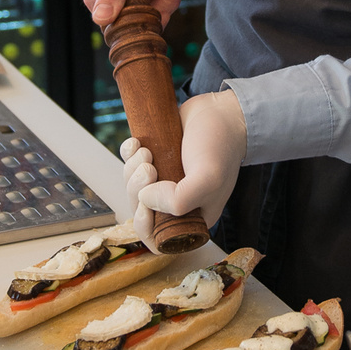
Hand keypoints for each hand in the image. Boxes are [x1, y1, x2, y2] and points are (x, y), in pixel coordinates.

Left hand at [119, 91, 246, 247]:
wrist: (222, 111)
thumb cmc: (220, 146)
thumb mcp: (207, 179)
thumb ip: (178, 200)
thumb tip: (145, 199)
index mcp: (192, 216)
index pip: (159, 239)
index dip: (145, 225)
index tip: (145, 204)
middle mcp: (177, 202)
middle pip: (140, 209)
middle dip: (136, 190)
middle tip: (149, 168)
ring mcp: (165, 180)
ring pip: (133, 186)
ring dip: (132, 169)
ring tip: (147, 152)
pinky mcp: (156, 158)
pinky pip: (130, 163)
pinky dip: (128, 153)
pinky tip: (138, 143)